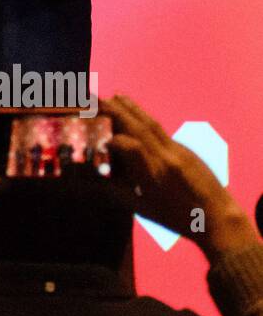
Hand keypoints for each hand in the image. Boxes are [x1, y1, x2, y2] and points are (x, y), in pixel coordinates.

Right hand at [105, 94, 256, 260]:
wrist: (219, 218)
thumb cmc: (178, 219)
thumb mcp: (145, 210)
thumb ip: (118, 192)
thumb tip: (96, 180)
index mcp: (155, 175)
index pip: (130, 146)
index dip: (112, 139)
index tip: (97, 138)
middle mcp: (166, 157)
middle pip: (140, 128)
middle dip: (118, 111)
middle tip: (99, 99)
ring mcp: (179, 151)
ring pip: (152, 124)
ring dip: (133, 108)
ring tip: (117, 96)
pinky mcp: (186, 150)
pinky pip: (162, 132)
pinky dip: (146, 120)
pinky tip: (138, 116)